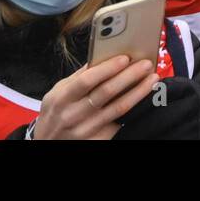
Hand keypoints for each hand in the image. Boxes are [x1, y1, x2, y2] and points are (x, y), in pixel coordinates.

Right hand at [31, 55, 158, 139]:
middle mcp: (73, 115)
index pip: (87, 80)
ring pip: (118, 109)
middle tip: (145, 64)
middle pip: (106, 93)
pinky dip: (133, 109)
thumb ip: (78, 77)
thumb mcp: (56, 93)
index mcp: (61, 98)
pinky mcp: (97, 140)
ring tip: (151, 79)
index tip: (125, 57)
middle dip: (129, 76)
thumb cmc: (55, 113)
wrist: (47, 143)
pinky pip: (119, 123)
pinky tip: (143, 98)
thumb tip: (102, 57)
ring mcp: (86, 131)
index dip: (107, 68)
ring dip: (138, 92)